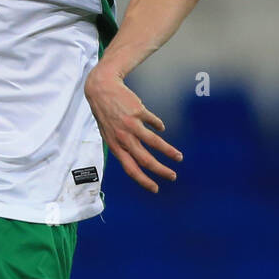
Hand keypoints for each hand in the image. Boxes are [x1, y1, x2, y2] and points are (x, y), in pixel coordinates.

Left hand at [84, 66, 182, 192]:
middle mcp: (123, 138)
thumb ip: (121, 147)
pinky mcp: (138, 111)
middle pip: (145, 160)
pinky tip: (161, 128)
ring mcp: (131, 125)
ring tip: (178, 157)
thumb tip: (134, 159)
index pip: (130, 169)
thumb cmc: (104, 114)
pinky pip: (153, 122)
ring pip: (154, 143)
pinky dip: (158, 126)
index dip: (143, 181)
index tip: (155, 188)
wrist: (101, 90)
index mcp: (115, 146)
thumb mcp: (108, 135)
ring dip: (168, 152)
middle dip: (161, 171)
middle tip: (172, 176)